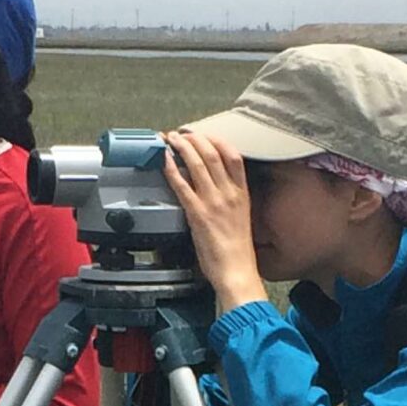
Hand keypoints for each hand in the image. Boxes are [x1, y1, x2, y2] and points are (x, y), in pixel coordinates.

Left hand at [163, 131, 266, 312]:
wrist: (236, 271)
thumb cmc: (237, 252)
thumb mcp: (240, 219)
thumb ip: (229, 201)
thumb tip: (212, 189)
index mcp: (242, 194)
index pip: (234, 156)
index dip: (218, 140)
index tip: (206, 134)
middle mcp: (229, 194)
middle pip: (213, 154)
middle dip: (195, 138)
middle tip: (182, 133)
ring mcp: (214, 202)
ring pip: (197, 163)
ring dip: (182, 147)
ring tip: (170, 139)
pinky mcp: (198, 214)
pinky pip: (182, 185)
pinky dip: (171, 169)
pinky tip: (164, 160)